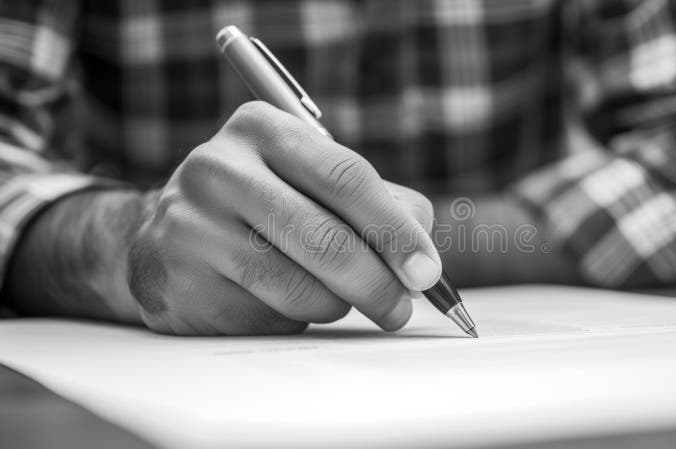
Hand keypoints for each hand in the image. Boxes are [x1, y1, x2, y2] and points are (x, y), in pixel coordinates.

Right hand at [125, 102, 439, 334]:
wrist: (168, 239)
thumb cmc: (264, 208)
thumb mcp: (314, 183)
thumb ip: (379, 205)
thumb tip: (422, 255)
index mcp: (263, 129)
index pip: (346, 177)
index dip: (395, 230)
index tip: (426, 271)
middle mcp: (220, 168)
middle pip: (326, 238)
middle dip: (378, 283)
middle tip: (400, 307)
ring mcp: (193, 224)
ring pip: (299, 287)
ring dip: (335, 303)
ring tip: (333, 295)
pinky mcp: (181, 280)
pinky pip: (265, 317)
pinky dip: (293, 319)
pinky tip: (282, 301)